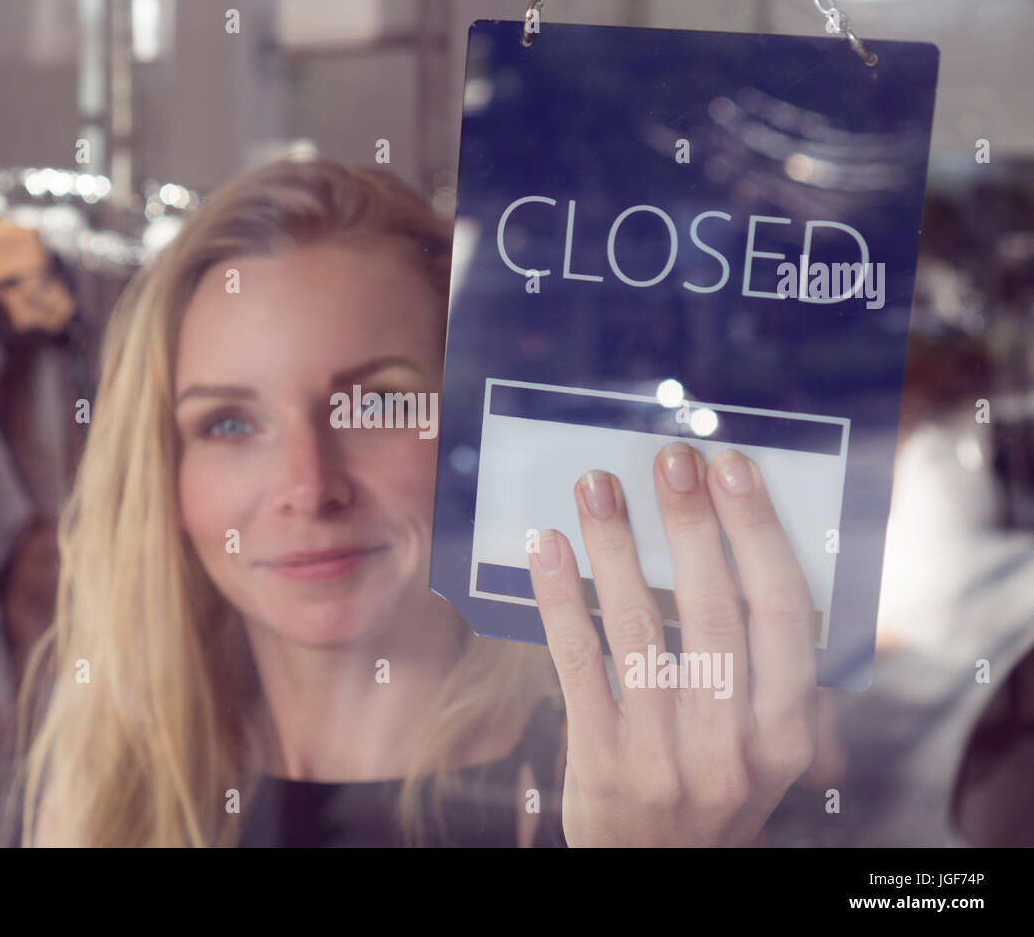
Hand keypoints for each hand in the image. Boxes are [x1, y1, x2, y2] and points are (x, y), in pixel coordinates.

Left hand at [528, 442, 819, 846]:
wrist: (659, 876)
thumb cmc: (712, 788)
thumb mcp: (762, 744)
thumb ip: (769, 668)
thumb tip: (754, 550)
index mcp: (787, 733)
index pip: (784, 615)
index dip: (758, 535)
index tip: (733, 470)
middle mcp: (734, 748)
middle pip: (716, 613)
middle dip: (691, 526)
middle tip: (670, 459)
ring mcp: (664, 760)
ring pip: (639, 631)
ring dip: (616, 548)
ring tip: (597, 486)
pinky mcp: (600, 765)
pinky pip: (578, 664)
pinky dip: (561, 599)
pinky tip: (549, 548)